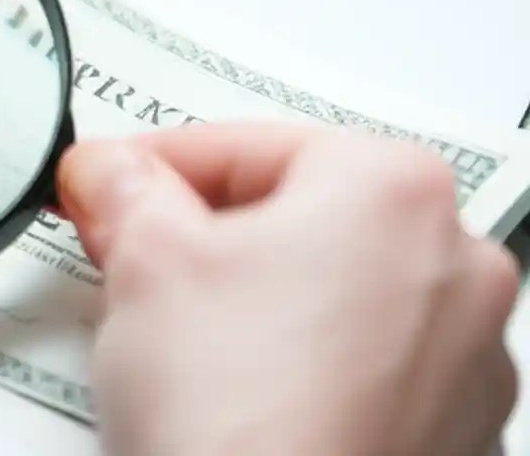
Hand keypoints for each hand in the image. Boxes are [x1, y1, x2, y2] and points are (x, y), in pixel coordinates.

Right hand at [57, 123, 519, 455]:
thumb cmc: (237, 415)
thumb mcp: (145, 260)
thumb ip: (123, 187)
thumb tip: (110, 171)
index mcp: (393, 189)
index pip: (243, 144)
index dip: (151, 164)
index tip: (107, 182)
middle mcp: (455, 264)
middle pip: (296, 213)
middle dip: (205, 231)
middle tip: (132, 252)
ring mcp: (464, 355)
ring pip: (330, 289)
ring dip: (252, 296)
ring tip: (181, 336)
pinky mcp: (449, 429)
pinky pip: (359, 363)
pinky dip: (299, 362)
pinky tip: (237, 391)